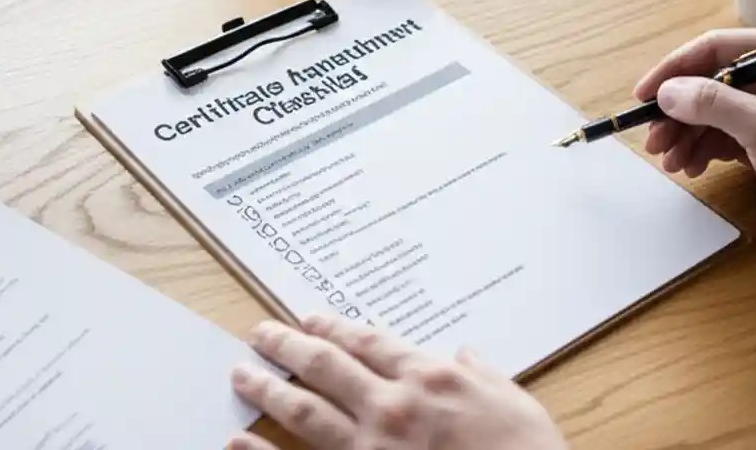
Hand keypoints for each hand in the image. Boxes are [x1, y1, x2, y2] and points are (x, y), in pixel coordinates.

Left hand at [228, 316, 566, 449]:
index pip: (367, 342)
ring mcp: (370, 449)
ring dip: (267, 389)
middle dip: (287, 346)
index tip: (307, 318)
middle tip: (260, 334)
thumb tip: (466, 356)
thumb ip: (484, 376)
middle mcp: (391, 407)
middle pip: (325, 367)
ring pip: (304, 411)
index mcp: (429, 379)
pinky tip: (237, 442)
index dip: (332, 327)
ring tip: (241, 374)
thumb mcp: (518, 404)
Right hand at [633, 28, 755, 243]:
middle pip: (705, 81)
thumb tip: (666, 93)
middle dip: (676, 113)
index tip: (643, 95)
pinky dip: (699, 149)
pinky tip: (690, 168)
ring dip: (683, 135)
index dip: (673, 69)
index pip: (714, 48)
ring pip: (707, 111)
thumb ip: (714, 103)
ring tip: (670, 162)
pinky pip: (717, 134)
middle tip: (653, 142)